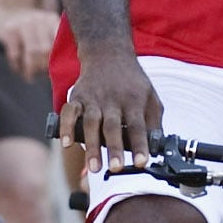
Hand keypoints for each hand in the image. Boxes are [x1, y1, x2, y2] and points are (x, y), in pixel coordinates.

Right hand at [0, 6, 58, 79]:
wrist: (12, 11)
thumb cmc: (35, 29)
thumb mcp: (49, 29)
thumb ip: (59, 45)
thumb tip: (68, 70)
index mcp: (52, 20)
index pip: (61, 42)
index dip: (61, 60)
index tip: (59, 71)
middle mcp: (39, 20)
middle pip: (46, 49)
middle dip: (45, 66)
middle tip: (43, 75)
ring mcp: (23, 24)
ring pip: (32, 52)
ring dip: (32, 69)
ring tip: (30, 77)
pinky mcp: (8, 31)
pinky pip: (15, 54)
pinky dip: (17, 66)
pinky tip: (18, 69)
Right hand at [56, 49, 161, 174]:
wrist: (108, 54)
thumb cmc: (131, 81)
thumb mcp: (151, 96)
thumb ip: (154, 122)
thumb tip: (157, 148)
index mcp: (134, 101)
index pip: (138, 126)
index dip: (140, 145)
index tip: (141, 163)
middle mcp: (112, 100)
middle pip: (113, 126)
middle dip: (114, 148)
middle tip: (116, 168)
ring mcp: (93, 98)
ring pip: (91, 123)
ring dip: (91, 145)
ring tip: (94, 167)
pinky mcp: (77, 96)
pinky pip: (69, 112)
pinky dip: (65, 127)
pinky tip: (66, 143)